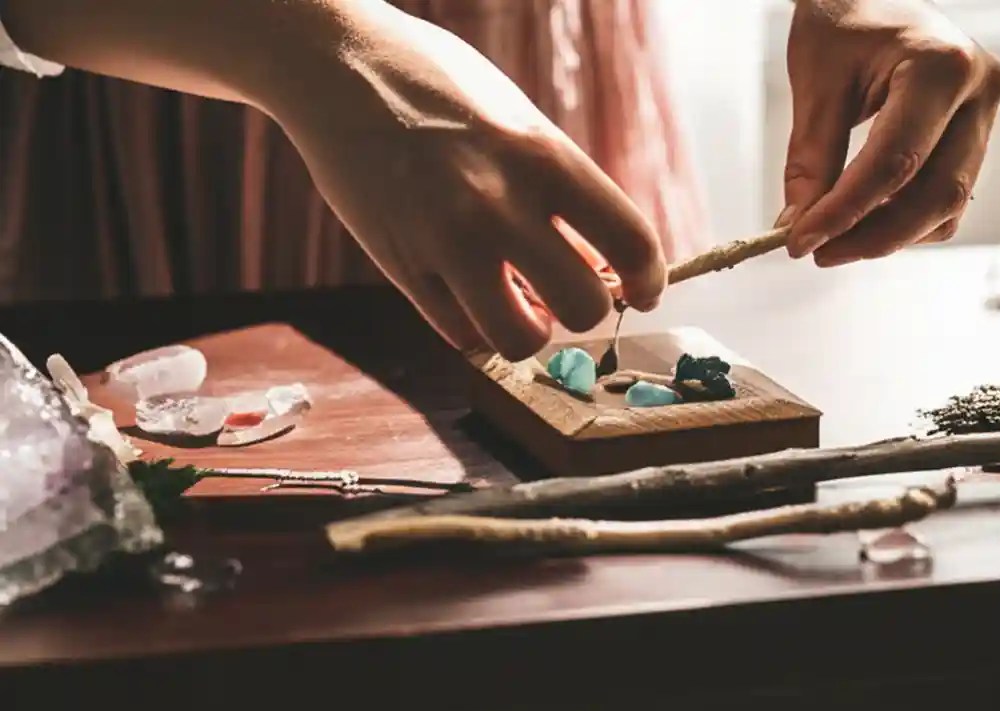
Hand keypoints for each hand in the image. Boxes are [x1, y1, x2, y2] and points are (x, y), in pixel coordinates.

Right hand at [267, 6, 664, 360]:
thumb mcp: (519, 119)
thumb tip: (599, 262)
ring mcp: (446, 241)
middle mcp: (500, 204)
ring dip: (529, 332)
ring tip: (520, 307)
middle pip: (583, 305)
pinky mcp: (400, 266)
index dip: (648, 279)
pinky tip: (474, 298)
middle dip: (585, 309)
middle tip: (568, 292)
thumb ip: (561, 187)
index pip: (631, 241)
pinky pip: (459, 335)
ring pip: (519, 340)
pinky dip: (477, 329)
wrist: (336, 66)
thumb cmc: (438, 85)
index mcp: (544, 155)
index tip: (640, 289)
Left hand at [779, 0, 999, 265]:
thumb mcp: (817, 82)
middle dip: (874, 236)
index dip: (846, 211)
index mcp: (941, 66)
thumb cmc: (843, 20)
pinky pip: (949, 198)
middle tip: (820, 254)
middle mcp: (979, 91)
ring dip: (891, 235)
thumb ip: (811, 158)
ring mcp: (987, 114)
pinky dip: (908, 221)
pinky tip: (865, 222)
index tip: (801, 242)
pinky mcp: (978, 135)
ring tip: (836, 242)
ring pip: (948, 204)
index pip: (894, 162)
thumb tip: (800, 227)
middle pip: (935, 193)